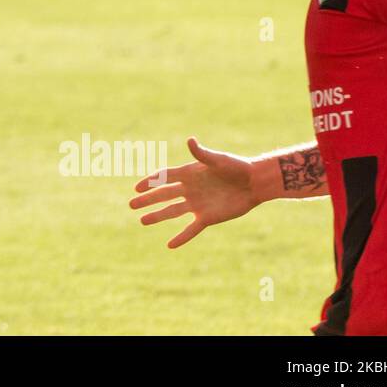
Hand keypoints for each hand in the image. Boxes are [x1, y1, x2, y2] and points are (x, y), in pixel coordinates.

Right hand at [129, 137, 257, 247]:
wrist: (255, 183)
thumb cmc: (237, 167)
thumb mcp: (218, 160)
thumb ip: (202, 154)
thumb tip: (189, 140)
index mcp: (189, 173)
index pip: (164, 177)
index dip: (150, 182)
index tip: (137, 187)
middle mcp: (190, 189)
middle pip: (163, 195)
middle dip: (147, 200)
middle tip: (131, 204)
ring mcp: (197, 204)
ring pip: (172, 212)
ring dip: (157, 216)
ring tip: (142, 220)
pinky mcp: (207, 217)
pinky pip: (191, 229)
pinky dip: (181, 237)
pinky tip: (170, 245)